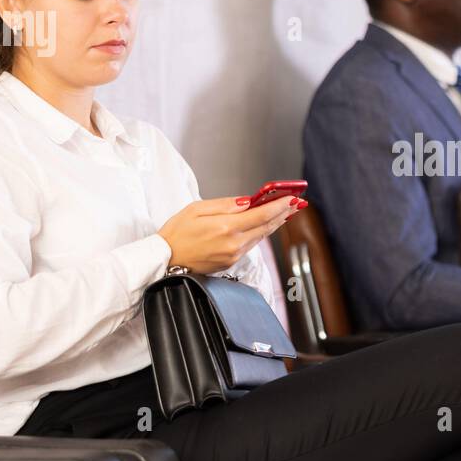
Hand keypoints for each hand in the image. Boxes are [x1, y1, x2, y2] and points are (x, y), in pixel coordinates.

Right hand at [158, 195, 304, 273]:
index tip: (292, 198)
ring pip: (261, 236)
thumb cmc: (176, 233)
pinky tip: (266, 225)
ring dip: (275, 223)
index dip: (280, 206)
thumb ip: (225, 204)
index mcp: (225, 227)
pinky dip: (261, 233)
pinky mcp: (231, 262)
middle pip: (266, 226)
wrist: (164, 261)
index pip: (261, 214)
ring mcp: (233, 255)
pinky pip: (251, 244)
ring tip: (286, 211)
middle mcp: (233, 243)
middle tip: (297, 203)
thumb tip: (247, 201)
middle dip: (283, 213)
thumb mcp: (196, 209)